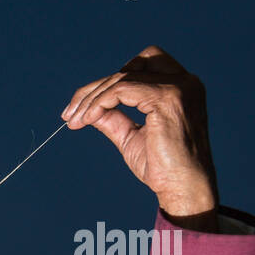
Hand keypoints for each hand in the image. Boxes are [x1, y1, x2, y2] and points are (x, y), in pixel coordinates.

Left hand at [62, 45, 218, 219]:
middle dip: (95, 88)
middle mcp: (184, 81)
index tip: (81, 108)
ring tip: (75, 120)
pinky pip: (122, 89)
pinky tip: (88, 119)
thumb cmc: (162, 167)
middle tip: (70, 113)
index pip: (140, 65)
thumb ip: (113, 118)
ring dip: (92, 98)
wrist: (183, 188)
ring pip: (122, 77)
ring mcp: (178, 87)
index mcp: (181, 87)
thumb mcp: (131, 136)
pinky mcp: (168, 98)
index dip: (109, 82)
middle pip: (129, 67)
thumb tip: (88, 109)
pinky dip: (100, 102)